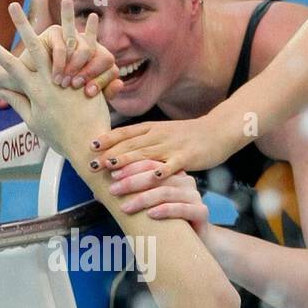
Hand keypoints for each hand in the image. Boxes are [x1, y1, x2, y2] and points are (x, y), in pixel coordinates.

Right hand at [0, 3, 110, 157]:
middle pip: (33, 47)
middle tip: (12, 5)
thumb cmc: (58, 137)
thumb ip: (18, 103)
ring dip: (64, 20)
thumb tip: (2, 92)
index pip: (9, 66)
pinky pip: (92, 53)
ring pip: (65, 44)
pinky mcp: (87, 79)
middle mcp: (49, 80)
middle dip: (21, 25)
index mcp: (34, 91)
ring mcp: (70, 78)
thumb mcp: (33, 122)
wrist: (85, 146)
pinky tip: (94, 17)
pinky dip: (92, 35)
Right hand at [38, 0, 123, 98]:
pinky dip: (61, 62)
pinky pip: (64, 45)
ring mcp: (72, 37)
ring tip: (64, 82)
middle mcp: (88, 48)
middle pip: (104, 56)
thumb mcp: (81, 100)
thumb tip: (120, 84)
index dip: (103, 81)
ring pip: (85, 47)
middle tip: (77, 87)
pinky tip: (55, 75)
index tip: (88, 93)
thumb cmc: (57, 99)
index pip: (111, 70)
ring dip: (76, 66)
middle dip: (91, 73)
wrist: (26, 90)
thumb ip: (103, 92)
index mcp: (98, 64)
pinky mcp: (54, 32)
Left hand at [89, 113, 226, 177]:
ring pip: (146, 156)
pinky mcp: (187, 158)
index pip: (125, 133)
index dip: (107, 139)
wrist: (218, 131)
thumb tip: (119, 149)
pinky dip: (162, 172)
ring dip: (128, 166)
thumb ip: (143, 140)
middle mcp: (159, 135)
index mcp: (152, 128)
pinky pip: (172, 166)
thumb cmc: (187, 136)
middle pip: (131, 146)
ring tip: (112, 175)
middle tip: (91, 166)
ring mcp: (172, 146)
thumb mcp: (162, 133)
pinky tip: (153, 178)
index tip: (90, 147)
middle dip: (110, 156)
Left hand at [109, 159, 208, 232]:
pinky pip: (181, 208)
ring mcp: (194, 195)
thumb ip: (130, 195)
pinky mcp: (201, 211)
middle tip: (113, 190)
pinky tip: (150, 215)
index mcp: (172, 174)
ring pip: (166, 192)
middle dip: (131, 182)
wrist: (195, 242)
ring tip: (125, 207)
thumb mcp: (148, 205)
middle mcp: (184, 181)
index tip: (111, 174)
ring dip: (143, 199)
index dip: (129, 167)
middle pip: (156, 176)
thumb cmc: (167, 222)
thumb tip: (100, 191)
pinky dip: (164, 210)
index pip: (149, 164)